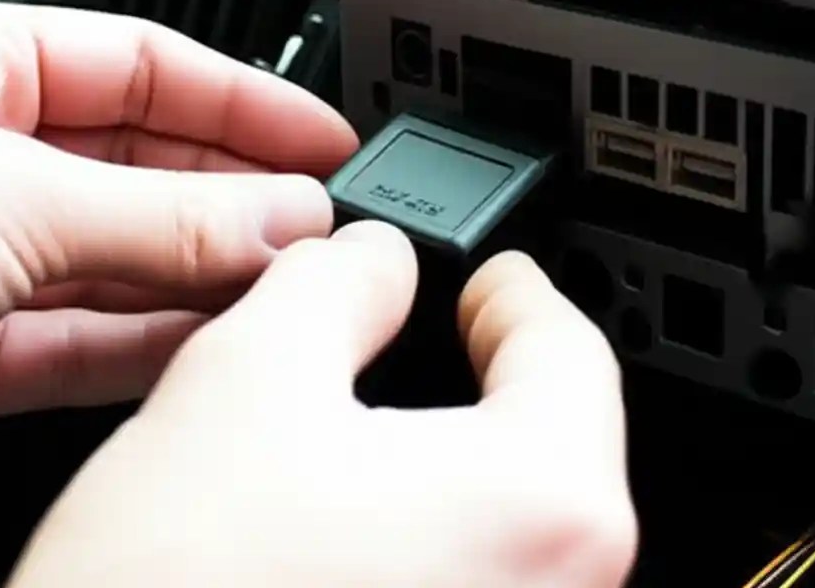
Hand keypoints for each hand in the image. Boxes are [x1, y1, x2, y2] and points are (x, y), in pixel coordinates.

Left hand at [0, 0, 356, 510]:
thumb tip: (283, 218)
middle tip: (320, 229)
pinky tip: (219, 345)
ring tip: (291, 291)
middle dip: (235, 198)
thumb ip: (162, 220)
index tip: (325, 140)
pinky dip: (159, 345)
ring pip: (129, 262)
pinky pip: (95, 342)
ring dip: (208, 279)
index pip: (146, 66)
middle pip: (146, 168)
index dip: (244, 102)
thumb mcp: (5, 202)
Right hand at [8, 225, 638, 586]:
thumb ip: (332, 284)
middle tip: (418, 332)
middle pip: (545, 442)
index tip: (499, 276)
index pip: (570, 351)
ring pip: (499, 519)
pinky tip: (337, 528)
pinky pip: (466, 582)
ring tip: (354, 431)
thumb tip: (367, 258)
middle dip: (480, 375)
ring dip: (439, 462)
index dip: (520, 291)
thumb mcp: (244, 382)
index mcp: (546, 504)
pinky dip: (420, 538)